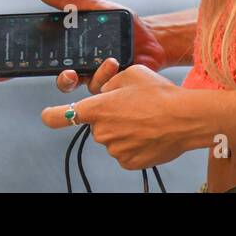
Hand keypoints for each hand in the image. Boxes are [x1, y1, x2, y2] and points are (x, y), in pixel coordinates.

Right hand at [0, 0, 169, 88]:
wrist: (152, 36)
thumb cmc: (120, 22)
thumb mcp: (91, 6)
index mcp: (69, 51)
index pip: (37, 62)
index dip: (15, 68)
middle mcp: (79, 69)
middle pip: (60, 80)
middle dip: (60, 79)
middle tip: (65, 73)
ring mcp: (96, 80)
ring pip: (84, 89)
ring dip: (92, 76)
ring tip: (105, 62)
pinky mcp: (114, 88)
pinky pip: (106, 88)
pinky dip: (110, 75)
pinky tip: (119, 63)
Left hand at [42, 64, 194, 168]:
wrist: (185, 119)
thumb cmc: (161, 94)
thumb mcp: (133, 73)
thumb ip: (111, 82)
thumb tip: (106, 91)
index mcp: (97, 108)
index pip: (60, 116)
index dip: (53, 115)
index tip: (49, 115)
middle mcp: (101, 132)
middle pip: (99, 124)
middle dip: (112, 116)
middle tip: (136, 107)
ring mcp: (114, 150)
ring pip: (114, 138)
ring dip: (125, 130)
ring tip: (149, 119)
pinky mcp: (129, 162)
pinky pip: (126, 151)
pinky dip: (135, 143)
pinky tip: (151, 133)